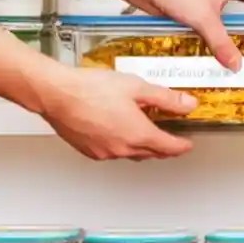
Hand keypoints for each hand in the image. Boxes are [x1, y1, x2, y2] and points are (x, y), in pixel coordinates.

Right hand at [38, 67, 196, 160]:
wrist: (56, 93)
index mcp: (139, 135)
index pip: (170, 147)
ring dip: (142, 147)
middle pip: (153, 153)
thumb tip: (187, 104)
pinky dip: (121, 146)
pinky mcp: (89, 151)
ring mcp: (105, 152)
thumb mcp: (137, 88)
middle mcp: (123, 149)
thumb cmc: (90, 89)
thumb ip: (166, 98)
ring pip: (132, 154)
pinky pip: (113, 153)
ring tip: (144, 134)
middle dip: (164, 148)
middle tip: (170, 140)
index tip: (187, 144)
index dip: (182, 146)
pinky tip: (119, 133)